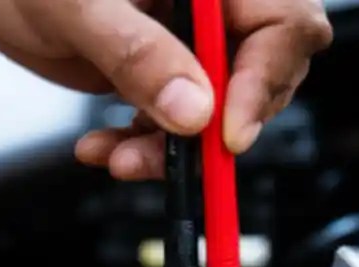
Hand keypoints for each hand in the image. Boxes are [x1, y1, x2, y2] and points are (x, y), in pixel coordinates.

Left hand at [0, 0, 331, 179]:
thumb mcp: (78, 7)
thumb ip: (138, 54)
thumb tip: (194, 110)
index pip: (281, 22)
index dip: (263, 80)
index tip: (225, 133)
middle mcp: (209, 3)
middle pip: (260, 70)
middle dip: (216, 125)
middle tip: (177, 156)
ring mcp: (187, 37)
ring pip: (217, 107)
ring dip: (174, 149)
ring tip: (121, 159)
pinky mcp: (161, 68)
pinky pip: (177, 119)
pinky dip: (145, 146)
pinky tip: (106, 148)